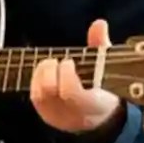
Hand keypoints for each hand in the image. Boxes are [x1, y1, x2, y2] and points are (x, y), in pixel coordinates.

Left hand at [30, 19, 124, 135]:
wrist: (101, 118)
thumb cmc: (105, 87)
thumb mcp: (108, 66)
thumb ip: (101, 45)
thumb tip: (99, 24)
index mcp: (93, 105)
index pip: (70, 92)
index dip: (66, 73)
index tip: (70, 61)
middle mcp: (74, 115)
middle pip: (49, 92)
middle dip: (50, 71)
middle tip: (58, 61)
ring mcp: (59, 117)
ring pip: (38, 95)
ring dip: (41, 74)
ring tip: (51, 64)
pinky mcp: (47, 116)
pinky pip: (35, 97)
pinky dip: (37, 80)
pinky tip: (46, 72)